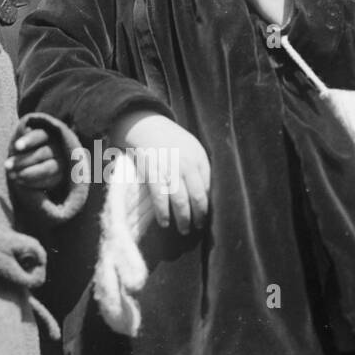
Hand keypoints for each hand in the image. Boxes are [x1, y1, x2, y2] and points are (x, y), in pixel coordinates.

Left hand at [6, 127, 61, 191]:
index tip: (16, 146)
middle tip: (6, 166)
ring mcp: (62, 163)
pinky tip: (19, 181)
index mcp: (49, 133)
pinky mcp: (60, 177)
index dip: (29, 140)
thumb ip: (21, 133)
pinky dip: (32, 182)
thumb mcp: (23, 138)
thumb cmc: (27, 147)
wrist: (36, 164)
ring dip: (28, 173)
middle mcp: (58, 147)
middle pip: (42, 153)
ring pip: (47, 168)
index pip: (40, 135)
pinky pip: (48, 181)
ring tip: (12, 176)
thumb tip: (23, 129)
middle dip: (23, 160)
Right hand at [109, 111, 209, 234]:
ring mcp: (169, 169)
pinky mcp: (152, 173)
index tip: (207, 216)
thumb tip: (207, 193)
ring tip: (184, 230)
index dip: (208, 205)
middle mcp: (186, 164)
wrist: (144, 124)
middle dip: (199, 217)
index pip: (209, 188)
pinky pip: (160, 198)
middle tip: (197, 228)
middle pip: (198, 197)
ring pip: (181, 201)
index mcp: (199, 158)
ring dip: (184, 219)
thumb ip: (200, 167)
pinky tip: (165, 222)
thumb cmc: (169, 140)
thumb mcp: (192, 148)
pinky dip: (163, 213)